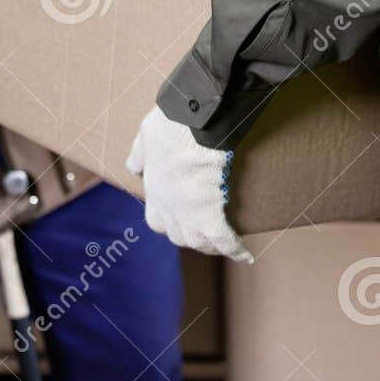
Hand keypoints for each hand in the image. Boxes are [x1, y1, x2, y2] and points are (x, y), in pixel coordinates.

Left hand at [126, 106, 252, 262]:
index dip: (168, 222)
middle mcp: (169, 208)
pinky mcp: (210, 214)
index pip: (157, 220)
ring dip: (211, 247)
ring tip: (224, 247)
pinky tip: (245, 255)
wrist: (193, 125)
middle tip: (206, 235)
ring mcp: (189, 214)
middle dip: (191, 237)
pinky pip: (224, 240)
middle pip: (178, 236)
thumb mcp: (146, 137)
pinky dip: (235, 250)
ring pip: (199, 243)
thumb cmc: (169, 127)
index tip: (177, 218)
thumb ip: (140, 154)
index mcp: (155, 190)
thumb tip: (134, 167)